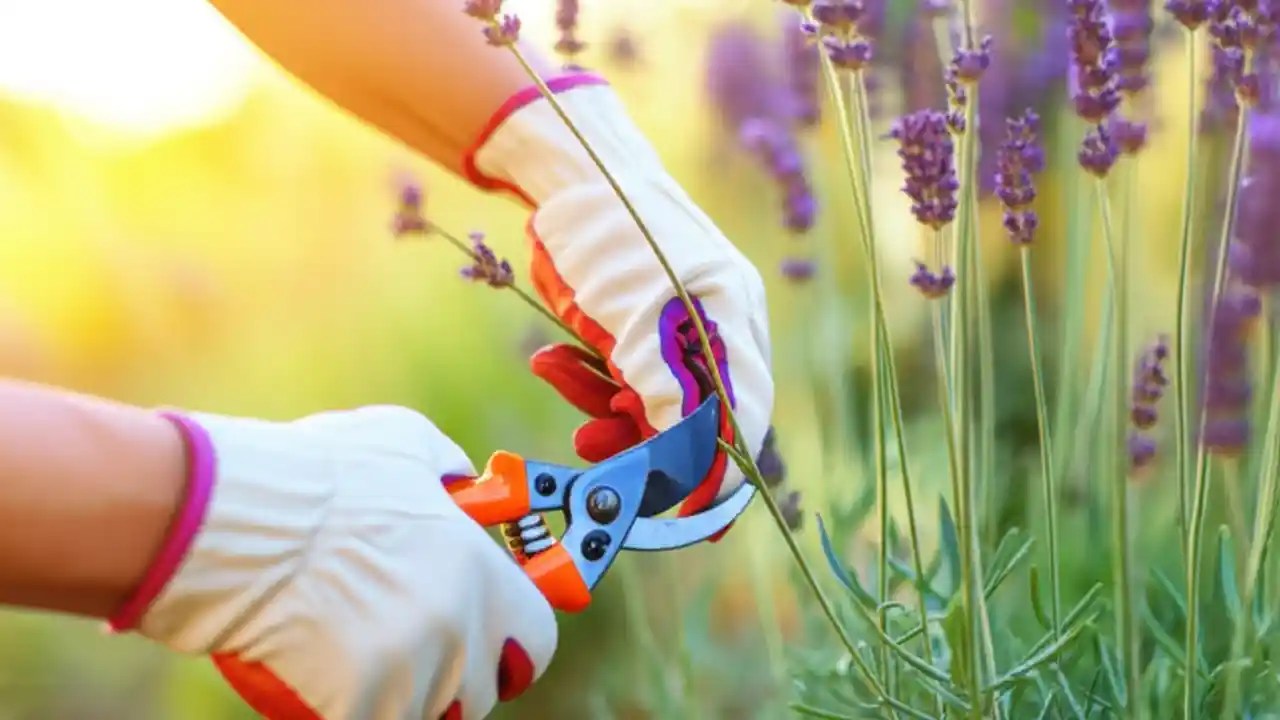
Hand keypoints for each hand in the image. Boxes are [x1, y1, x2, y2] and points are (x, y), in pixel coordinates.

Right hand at [109, 406, 556, 719]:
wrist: (235, 520)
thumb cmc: (317, 475)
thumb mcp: (405, 445)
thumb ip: (448, 470)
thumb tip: (466, 484)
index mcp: (481, 573)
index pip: (536, 641)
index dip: (512, 644)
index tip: (494, 642)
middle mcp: (459, 628)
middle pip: (480, 689)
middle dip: (453, 675)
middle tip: (407, 646)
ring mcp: (412, 674)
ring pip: (426, 709)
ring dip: (400, 692)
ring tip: (353, 649)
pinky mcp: (361, 706)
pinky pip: (373, 719)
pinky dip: (352, 708)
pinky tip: (323, 676)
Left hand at [464, 74, 774, 519]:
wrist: (567, 175)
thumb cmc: (613, 234)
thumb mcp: (642, 317)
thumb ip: (669, 390)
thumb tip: (689, 465)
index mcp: (734, 323)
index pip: (743, 417)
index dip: (719, 473)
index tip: (687, 517)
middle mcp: (713, 333)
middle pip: (695, 419)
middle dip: (644, 445)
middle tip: (595, 455)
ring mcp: (673, 331)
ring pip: (647, 405)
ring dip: (604, 415)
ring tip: (566, 403)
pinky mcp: (632, 331)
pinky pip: (616, 380)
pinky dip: (583, 382)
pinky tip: (550, 363)